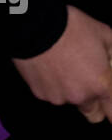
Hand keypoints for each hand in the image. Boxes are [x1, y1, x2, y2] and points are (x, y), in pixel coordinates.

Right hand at [13, 4, 111, 123]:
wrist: (35, 26)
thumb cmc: (71, 28)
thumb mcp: (103, 32)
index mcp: (101, 84)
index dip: (111, 106)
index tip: (107, 96)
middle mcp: (80, 96)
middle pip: (93, 114)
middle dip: (94, 102)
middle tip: (88, 81)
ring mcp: (58, 97)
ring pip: (69, 101)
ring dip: (69, 90)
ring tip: (62, 65)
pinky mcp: (38, 93)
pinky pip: (50, 93)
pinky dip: (51, 84)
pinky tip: (48, 65)